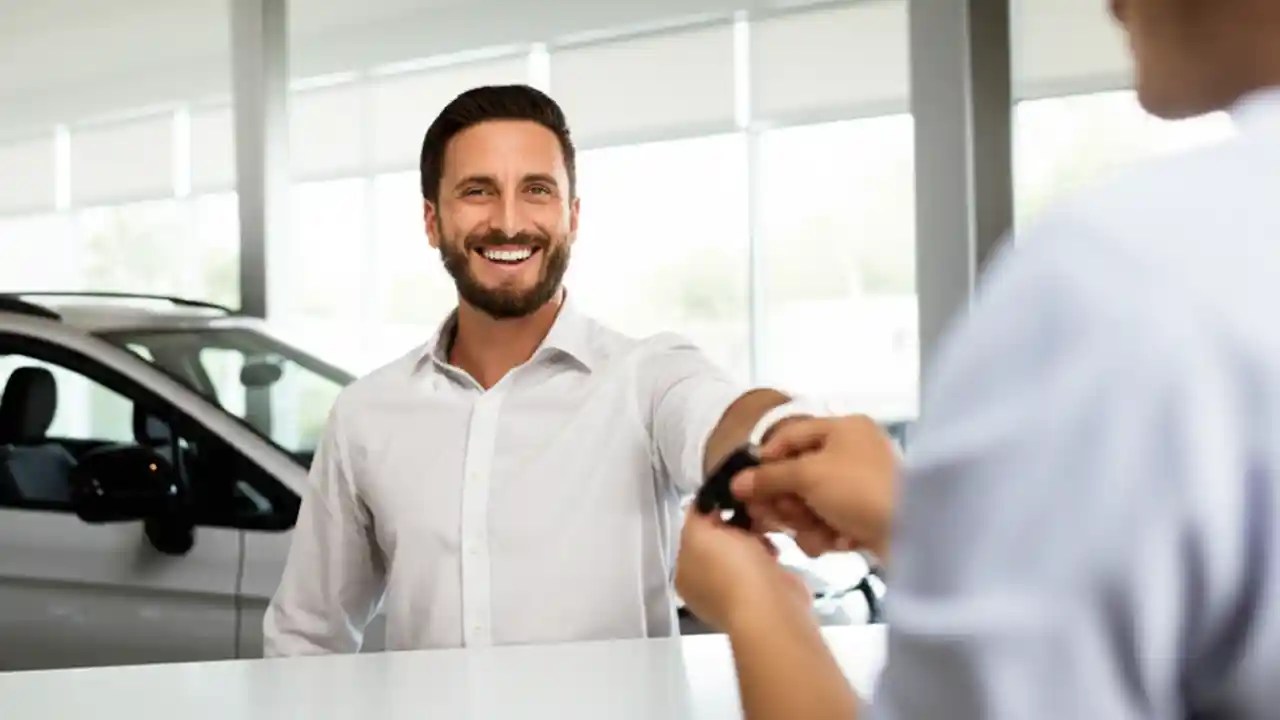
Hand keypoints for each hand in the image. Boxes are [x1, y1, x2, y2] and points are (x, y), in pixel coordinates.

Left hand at [675, 506, 811, 633]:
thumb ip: (695, 517)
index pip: (693, 532)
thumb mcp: (700, 535)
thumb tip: (704, 507)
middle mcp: (706, 585)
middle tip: (748, 509)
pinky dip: (768, 552)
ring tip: (764, 527)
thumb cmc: (729, 569)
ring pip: (742, 549)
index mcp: (684, 573)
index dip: (708, 510)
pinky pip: (762, 561)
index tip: (727, 494)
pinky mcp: (762, 593)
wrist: (770, 606)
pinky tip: (775, 547)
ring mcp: (735, 591)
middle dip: (733, 523)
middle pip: (718, 540)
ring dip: (754, 536)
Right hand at [735, 415, 897, 560]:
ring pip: (812, 502)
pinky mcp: (868, 515)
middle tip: (774, 518)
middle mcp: (853, 451)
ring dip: (807, 522)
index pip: (790, 436)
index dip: (766, 461)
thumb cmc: (859, 490)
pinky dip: (829, 534)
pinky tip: (837, 543)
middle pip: (798, 473)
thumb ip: (769, 478)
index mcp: (843, 428)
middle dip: (786, 500)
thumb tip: (736, 484)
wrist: (915, 533)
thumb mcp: (808, 476)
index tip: (748, 486)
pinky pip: (832, 520)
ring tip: (815, 532)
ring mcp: (861, 485)